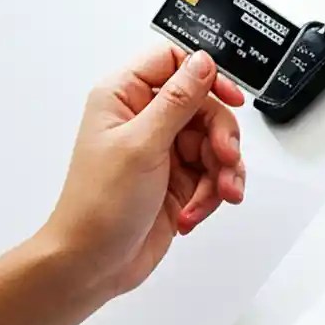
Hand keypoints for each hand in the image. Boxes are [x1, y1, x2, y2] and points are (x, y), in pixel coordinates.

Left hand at [40, 48, 245, 297]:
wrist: (93, 262)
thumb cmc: (99, 205)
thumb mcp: (143, 144)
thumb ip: (178, 100)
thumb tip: (203, 63)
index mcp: (124, 98)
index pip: (174, 62)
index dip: (207, 76)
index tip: (231, 98)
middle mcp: (144, 120)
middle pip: (205, 108)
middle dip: (221, 137)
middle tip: (224, 159)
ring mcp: (163, 151)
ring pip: (215, 144)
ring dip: (222, 172)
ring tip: (219, 195)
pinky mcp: (178, 181)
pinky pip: (213, 175)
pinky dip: (212, 194)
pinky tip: (195, 211)